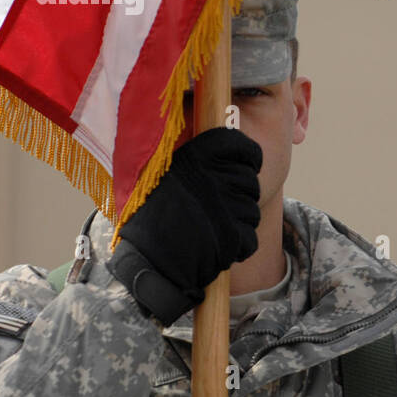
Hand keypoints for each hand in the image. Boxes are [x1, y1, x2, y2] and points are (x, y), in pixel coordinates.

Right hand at [108, 128, 261, 321]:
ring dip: (238, 223)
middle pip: (250, 181)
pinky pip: (251, 237)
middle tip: (215, 208)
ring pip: (251, 210)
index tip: (242, 165)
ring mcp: (221, 208)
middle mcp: (210, 178)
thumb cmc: (155, 218)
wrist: (145, 264)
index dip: (247, 157)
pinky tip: (216, 246)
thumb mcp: (169, 175)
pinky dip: (239, 246)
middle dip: (239, 196)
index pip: (241, 146)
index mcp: (194, 157)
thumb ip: (201, 160)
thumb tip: (230, 132)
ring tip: (210, 228)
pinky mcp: (230, 237)